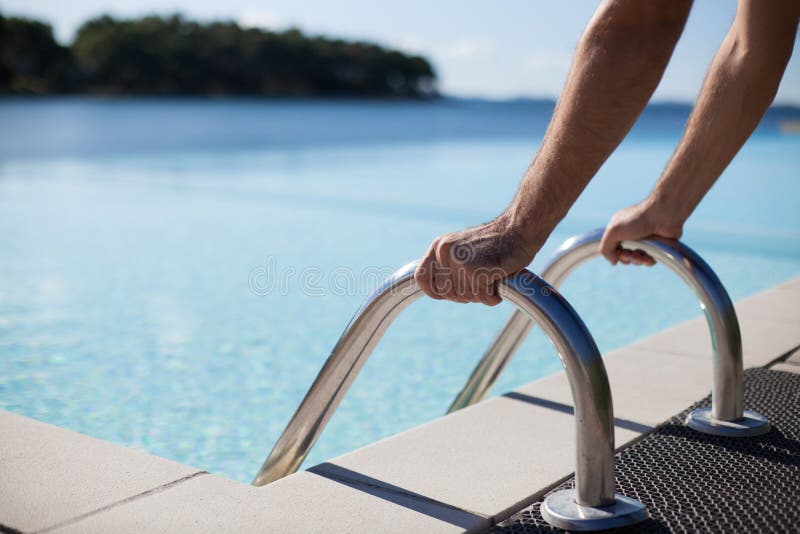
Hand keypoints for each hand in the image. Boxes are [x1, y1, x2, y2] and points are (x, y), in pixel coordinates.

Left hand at [415, 216, 541, 304]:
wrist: (519, 228)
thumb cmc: (496, 244)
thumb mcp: (462, 250)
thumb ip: (447, 267)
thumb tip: (437, 291)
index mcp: (438, 246)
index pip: (422, 279)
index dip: (436, 292)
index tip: (453, 292)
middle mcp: (444, 252)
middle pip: (447, 293)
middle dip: (467, 294)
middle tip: (483, 280)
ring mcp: (458, 260)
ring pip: (466, 296)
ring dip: (483, 294)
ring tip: (493, 275)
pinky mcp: (474, 270)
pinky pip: (483, 297)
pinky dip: (494, 295)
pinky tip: (500, 278)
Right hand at [600, 197, 683, 265]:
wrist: (663, 214)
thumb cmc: (637, 220)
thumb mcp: (613, 232)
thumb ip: (605, 248)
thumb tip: (612, 261)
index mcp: (619, 230)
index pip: (612, 247)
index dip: (615, 254)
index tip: (620, 253)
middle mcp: (631, 235)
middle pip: (624, 255)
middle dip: (627, 258)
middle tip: (632, 254)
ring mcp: (644, 240)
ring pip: (637, 259)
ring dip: (638, 261)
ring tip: (643, 257)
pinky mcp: (657, 245)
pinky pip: (650, 259)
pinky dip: (649, 261)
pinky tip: (650, 259)